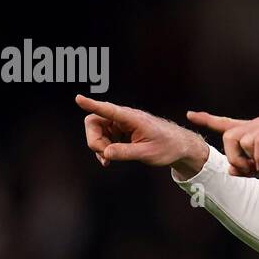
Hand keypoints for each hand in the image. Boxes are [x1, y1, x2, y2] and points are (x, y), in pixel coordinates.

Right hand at [76, 95, 207, 177]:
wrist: (180, 145)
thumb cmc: (167, 147)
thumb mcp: (148, 153)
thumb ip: (126, 152)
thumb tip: (105, 153)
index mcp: (133, 119)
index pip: (109, 110)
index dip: (92, 105)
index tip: (78, 98)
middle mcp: (125, 117)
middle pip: (94, 121)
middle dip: (94, 140)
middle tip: (105, 157)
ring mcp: (122, 122)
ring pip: (97, 128)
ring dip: (98, 145)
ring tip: (108, 160)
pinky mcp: (121, 128)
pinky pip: (103, 134)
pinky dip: (103, 146)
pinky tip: (110, 157)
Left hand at [185, 111, 258, 178]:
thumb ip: (250, 169)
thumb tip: (229, 170)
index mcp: (256, 132)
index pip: (228, 124)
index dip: (208, 119)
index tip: (191, 114)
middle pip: (228, 135)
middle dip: (232, 157)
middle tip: (248, 170)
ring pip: (240, 139)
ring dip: (248, 160)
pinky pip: (256, 142)